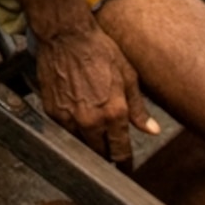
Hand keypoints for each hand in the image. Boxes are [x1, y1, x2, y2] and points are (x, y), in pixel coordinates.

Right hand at [34, 22, 155, 162]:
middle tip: (111, 155)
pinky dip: (72, 130)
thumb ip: (139, 109)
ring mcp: (68, 118)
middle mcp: (90, 121)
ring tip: (94, 137)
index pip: (120, 152)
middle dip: (106, 156)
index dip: (124, 164)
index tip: (126, 168)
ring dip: (88, 144)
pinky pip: (64, 131)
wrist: (66, 36)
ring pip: (80, 145)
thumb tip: (152, 131)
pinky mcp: (51, 112)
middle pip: (99, 154)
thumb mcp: (128, 76)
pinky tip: (77, 119)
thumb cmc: (99, 51)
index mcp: (114, 114)